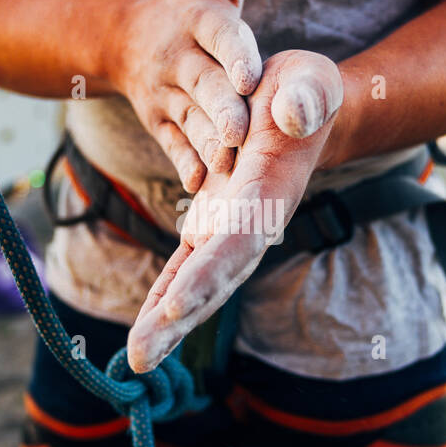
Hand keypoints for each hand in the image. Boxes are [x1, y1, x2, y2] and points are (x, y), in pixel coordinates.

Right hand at [106, 0, 275, 192]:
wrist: (124, 41)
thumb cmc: (190, 7)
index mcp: (197, 20)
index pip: (219, 36)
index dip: (234, 55)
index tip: (250, 77)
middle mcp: (177, 59)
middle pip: (202, 87)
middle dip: (221, 110)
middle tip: (241, 132)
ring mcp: (165, 95)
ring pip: (189, 122)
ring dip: (208, 145)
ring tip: (231, 166)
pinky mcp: (159, 123)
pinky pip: (171, 145)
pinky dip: (184, 165)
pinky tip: (200, 186)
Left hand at [127, 50, 343, 371]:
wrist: (299, 105)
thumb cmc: (304, 93)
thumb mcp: (311, 83)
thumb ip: (307, 98)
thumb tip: (293, 115)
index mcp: (268, 196)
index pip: (236, 243)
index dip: (208, 275)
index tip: (176, 308)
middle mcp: (250, 227)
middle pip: (212, 281)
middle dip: (176, 320)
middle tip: (140, 358)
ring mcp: (229, 234)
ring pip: (194, 287)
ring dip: (164, 325)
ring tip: (134, 363)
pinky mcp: (210, 230)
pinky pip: (183, 272)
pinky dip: (163, 302)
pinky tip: (143, 334)